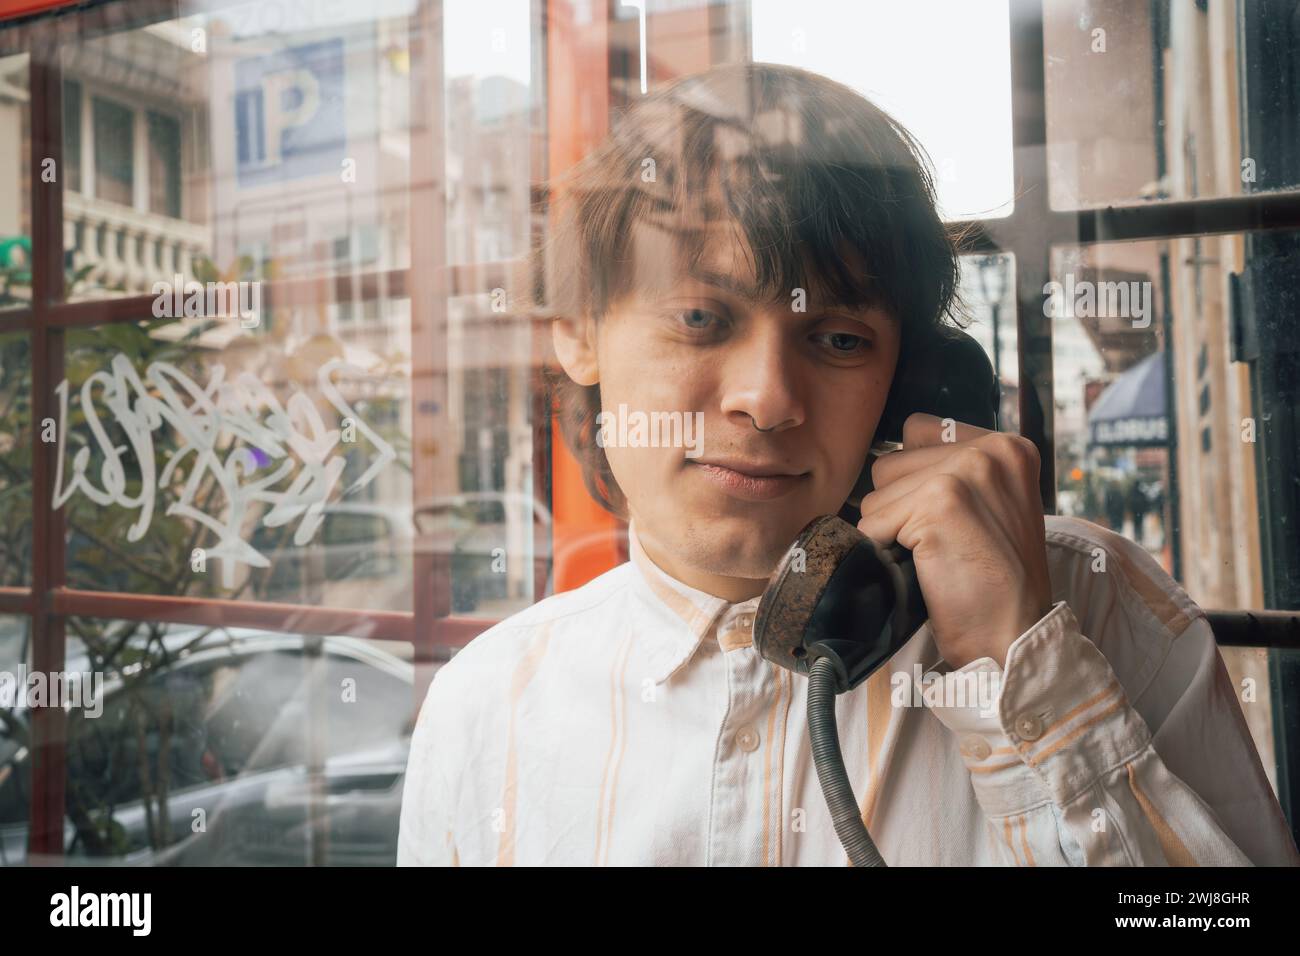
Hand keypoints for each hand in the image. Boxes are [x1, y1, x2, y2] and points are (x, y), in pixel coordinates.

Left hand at [857, 412, 1051, 669]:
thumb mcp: (992, 506)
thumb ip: (954, 471)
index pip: (918, 430)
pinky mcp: (939, 502)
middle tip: (943, 544)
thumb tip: (886, 457)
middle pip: (890, 463)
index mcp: (1008, 446)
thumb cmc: (994, 581)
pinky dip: (885, 551)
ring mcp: (965, 473)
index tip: (942, 516)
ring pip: (876, 493)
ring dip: (891, 530)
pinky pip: (873, 522)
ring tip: (935, 555)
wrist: (1012, 636)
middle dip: (899, 507)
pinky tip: (925, 568)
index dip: (913, 478)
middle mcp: (990, 450)